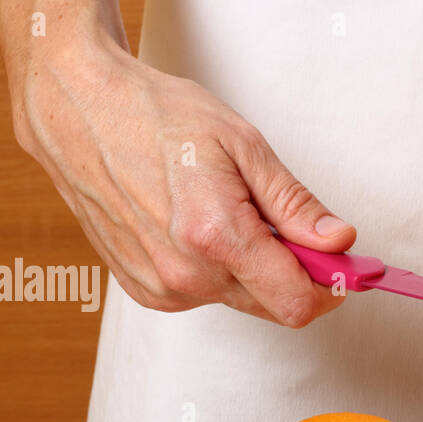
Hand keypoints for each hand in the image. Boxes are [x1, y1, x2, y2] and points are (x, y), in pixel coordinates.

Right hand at [12, 34, 354, 324]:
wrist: (80, 114)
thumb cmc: (156, 117)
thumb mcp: (243, 145)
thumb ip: (295, 205)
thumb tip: (338, 243)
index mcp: (215, 236)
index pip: (297, 302)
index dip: (330, 286)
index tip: (342, 265)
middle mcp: (185, 274)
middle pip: (273, 307)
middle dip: (294, 273)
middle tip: (289, 227)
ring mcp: (162, 288)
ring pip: (241, 300)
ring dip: (252, 269)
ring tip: (225, 212)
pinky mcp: (146, 292)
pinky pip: (207, 295)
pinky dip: (217, 269)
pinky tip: (196, 226)